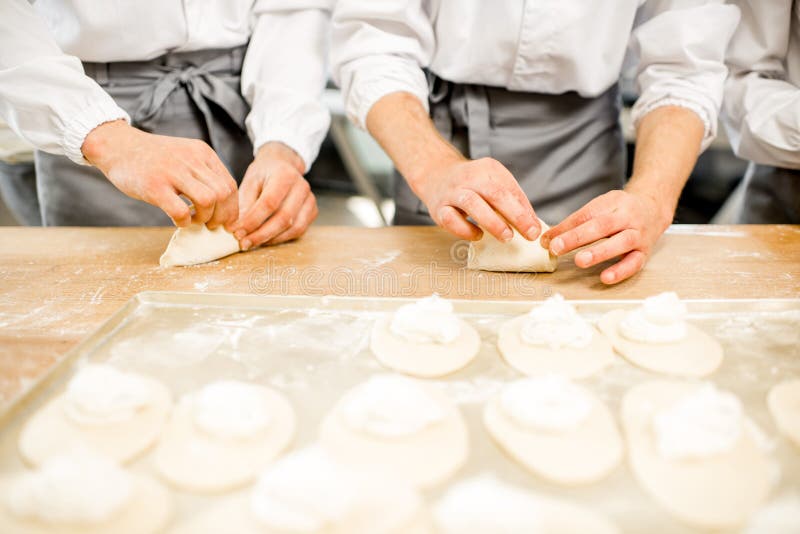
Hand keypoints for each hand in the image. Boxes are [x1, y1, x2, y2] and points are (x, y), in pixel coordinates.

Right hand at [82, 120, 237, 228]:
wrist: (117, 146)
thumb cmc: (153, 158)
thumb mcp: (184, 156)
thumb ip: (203, 174)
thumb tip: (222, 205)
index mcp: (202, 153)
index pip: (230, 184)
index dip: (232, 208)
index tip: (227, 222)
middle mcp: (191, 160)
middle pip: (223, 194)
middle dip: (222, 216)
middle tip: (211, 224)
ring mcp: (173, 172)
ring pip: (208, 201)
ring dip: (205, 218)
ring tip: (194, 220)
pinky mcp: (155, 186)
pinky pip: (180, 211)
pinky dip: (184, 221)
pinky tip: (177, 220)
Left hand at [231, 142, 316, 249]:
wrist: (282, 165)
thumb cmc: (264, 174)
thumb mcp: (249, 182)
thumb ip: (245, 204)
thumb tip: (238, 229)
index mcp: (284, 175)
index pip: (269, 203)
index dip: (252, 221)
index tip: (237, 233)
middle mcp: (301, 187)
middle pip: (283, 218)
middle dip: (261, 235)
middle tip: (244, 243)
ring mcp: (310, 200)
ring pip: (293, 228)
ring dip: (272, 239)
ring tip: (253, 242)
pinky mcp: (312, 211)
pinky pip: (299, 230)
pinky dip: (282, 238)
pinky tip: (267, 239)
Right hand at [414, 156, 540, 241]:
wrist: (435, 174)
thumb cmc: (471, 184)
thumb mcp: (493, 182)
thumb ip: (513, 200)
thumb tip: (533, 225)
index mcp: (488, 169)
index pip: (510, 189)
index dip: (525, 210)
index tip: (536, 229)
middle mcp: (469, 177)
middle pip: (494, 193)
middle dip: (515, 215)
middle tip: (529, 234)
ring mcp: (452, 192)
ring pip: (472, 204)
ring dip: (492, 222)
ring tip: (507, 237)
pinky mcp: (439, 208)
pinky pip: (451, 219)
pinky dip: (466, 230)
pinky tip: (478, 235)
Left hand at [540, 187, 672, 284]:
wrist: (654, 208)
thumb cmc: (621, 211)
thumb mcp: (600, 208)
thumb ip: (575, 223)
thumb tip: (547, 239)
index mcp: (612, 203)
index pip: (586, 214)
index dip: (565, 228)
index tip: (547, 240)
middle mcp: (627, 217)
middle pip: (602, 226)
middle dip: (577, 237)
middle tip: (557, 248)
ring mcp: (638, 234)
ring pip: (620, 242)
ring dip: (599, 253)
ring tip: (579, 261)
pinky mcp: (645, 252)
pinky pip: (634, 262)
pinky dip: (620, 271)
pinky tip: (605, 277)